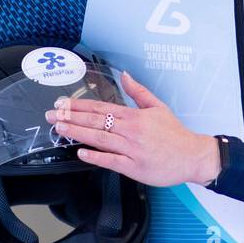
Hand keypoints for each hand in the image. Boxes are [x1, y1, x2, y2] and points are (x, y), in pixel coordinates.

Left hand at [43, 71, 219, 186]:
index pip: (101, 108)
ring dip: (78, 133)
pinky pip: (111, 160)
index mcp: (135, 116)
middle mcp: (131, 131)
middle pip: (96, 121)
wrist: (192, 156)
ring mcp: (132, 149)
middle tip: (51, 114)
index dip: (79, 106)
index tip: (62, 103)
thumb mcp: (158, 107)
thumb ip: (138, 92)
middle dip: (71, 117)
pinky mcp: (134, 167)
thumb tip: (125, 75)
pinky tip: (81, 153)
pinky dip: (95, 156)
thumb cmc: (175, 134)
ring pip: (100, 139)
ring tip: (60, 128)